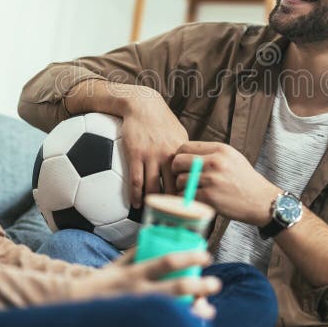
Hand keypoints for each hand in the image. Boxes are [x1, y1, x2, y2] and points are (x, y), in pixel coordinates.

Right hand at [78, 249, 220, 312]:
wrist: (75, 307)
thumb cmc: (100, 285)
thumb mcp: (116, 266)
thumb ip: (135, 255)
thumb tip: (154, 240)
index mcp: (135, 273)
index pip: (166, 262)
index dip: (189, 257)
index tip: (206, 256)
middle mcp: (139, 293)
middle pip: (176, 289)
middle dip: (199, 287)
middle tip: (215, 283)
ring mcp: (140, 311)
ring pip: (173, 312)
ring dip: (194, 311)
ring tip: (209, 310)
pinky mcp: (139, 324)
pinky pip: (163, 325)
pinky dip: (180, 323)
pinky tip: (192, 324)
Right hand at [122, 87, 188, 206]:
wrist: (143, 105)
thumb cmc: (162, 121)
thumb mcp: (180, 135)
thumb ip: (185, 154)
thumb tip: (191, 170)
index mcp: (182, 153)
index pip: (190, 179)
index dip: (191, 195)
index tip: (191, 210)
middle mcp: (169, 156)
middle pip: (174, 187)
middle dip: (174, 205)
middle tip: (174, 220)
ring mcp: (151, 156)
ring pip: (154, 187)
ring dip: (153, 203)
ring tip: (153, 215)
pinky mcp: (136, 155)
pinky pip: (136, 180)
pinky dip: (136, 195)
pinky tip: (136, 204)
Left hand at [172, 141, 279, 225]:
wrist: (261, 200)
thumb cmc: (245, 180)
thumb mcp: (232, 157)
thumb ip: (210, 153)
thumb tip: (185, 154)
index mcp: (219, 149)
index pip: (185, 146)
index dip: (180, 157)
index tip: (183, 166)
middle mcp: (215, 161)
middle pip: (178, 161)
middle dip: (176, 171)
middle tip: (182, 179)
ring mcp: (212, 179)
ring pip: (180, 180)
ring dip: (182, 188)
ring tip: (193, 191)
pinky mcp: (209, 197)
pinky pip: (185, 196)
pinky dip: (187, 200)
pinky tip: (197, 200)